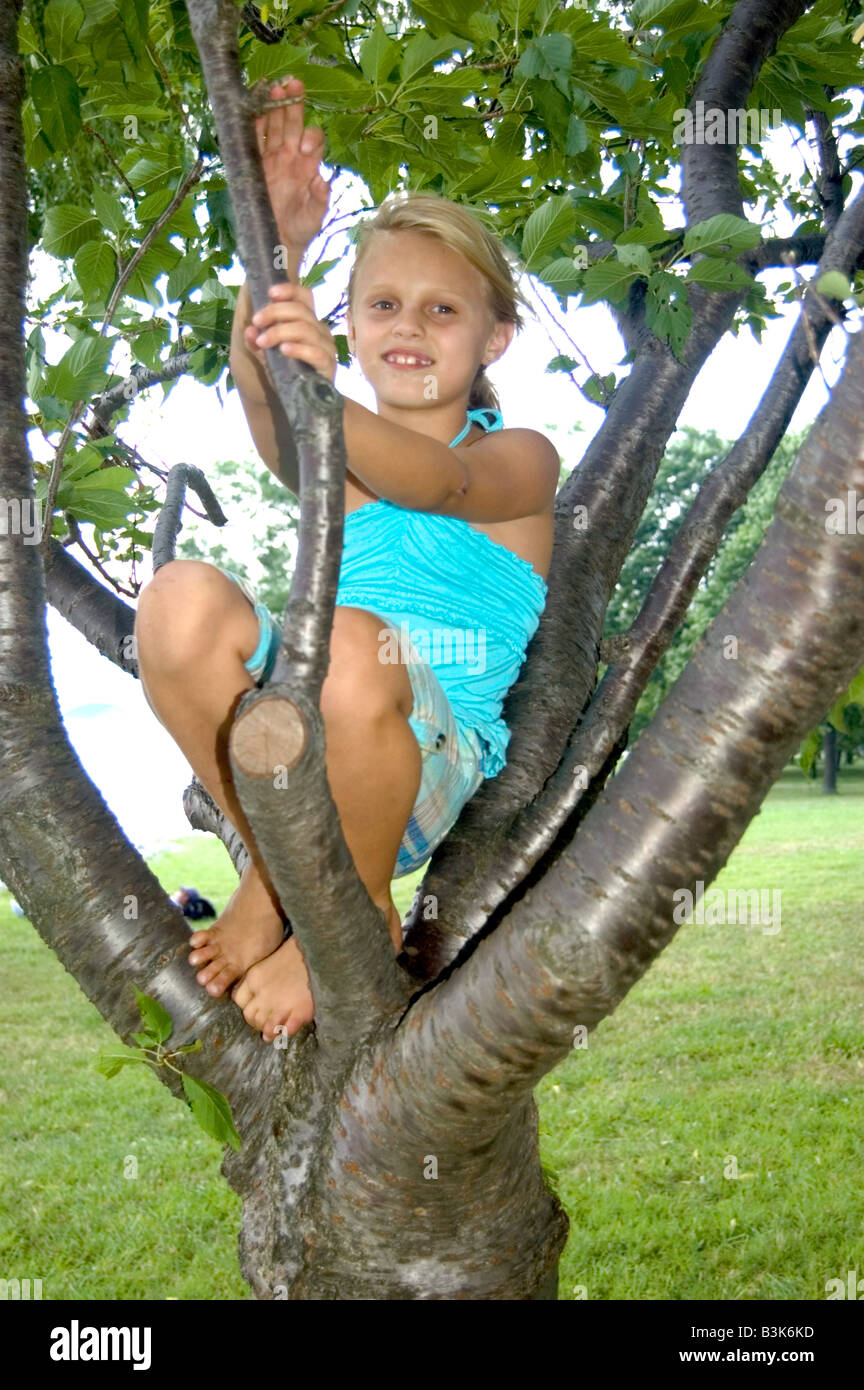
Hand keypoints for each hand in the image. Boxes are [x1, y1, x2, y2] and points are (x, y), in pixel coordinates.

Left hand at [245, 283, 337, 383]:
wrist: (303, 402)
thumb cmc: (287, 373)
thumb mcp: (267, 354)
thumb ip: (257, 342)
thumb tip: (249, 330)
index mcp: (308, 321)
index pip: (305, 297)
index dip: (289, 290)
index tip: (270, 293)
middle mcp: (320, 330)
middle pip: (301, 310)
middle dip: (275, 312)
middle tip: (257, 321)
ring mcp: (326, 347)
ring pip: (305, 328)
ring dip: (280, 331)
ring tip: (263, 341)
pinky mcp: (328, 366)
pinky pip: (316, 352)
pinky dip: (298, 349)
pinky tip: (283, 350)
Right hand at [255, 75, 331, 253]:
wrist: (280, 242)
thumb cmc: (302, 228)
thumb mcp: (316, 216)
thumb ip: (321, 198)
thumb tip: (322, 180)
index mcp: (309, 166)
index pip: (314, 141)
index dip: (311, 137)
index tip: (306, 146)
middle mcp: (292, 158)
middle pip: (293, 125)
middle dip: (293, 105)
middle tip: (293, 84)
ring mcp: (273, 159)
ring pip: (274, 126)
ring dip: (274, 107)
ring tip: (274, 88)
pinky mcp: (256, 165)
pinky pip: (254, 140)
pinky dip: (253, 123)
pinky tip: (253, 107)